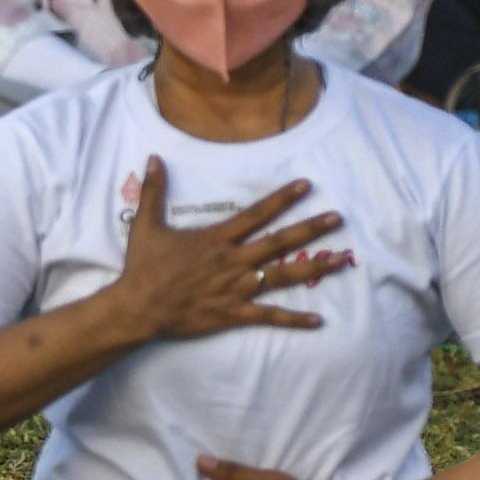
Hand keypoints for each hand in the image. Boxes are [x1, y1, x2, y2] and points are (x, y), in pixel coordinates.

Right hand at [113, 155, 351, 342]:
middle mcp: (233, 261)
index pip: (257, 214)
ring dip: (313, 266)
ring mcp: (237, 288)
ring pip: (283, 276)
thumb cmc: (143, 267)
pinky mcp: (234, 313)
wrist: (138, 307)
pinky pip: (269, 316)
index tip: (307, 185)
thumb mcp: (145, 225)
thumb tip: (154, 158)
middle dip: (311, 229)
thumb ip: (153, 191)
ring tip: (341, 259)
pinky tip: (318, 321)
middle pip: (280, 242)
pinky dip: (294, 320)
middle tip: (338, 218)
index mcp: (217, 239)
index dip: (282, 198)